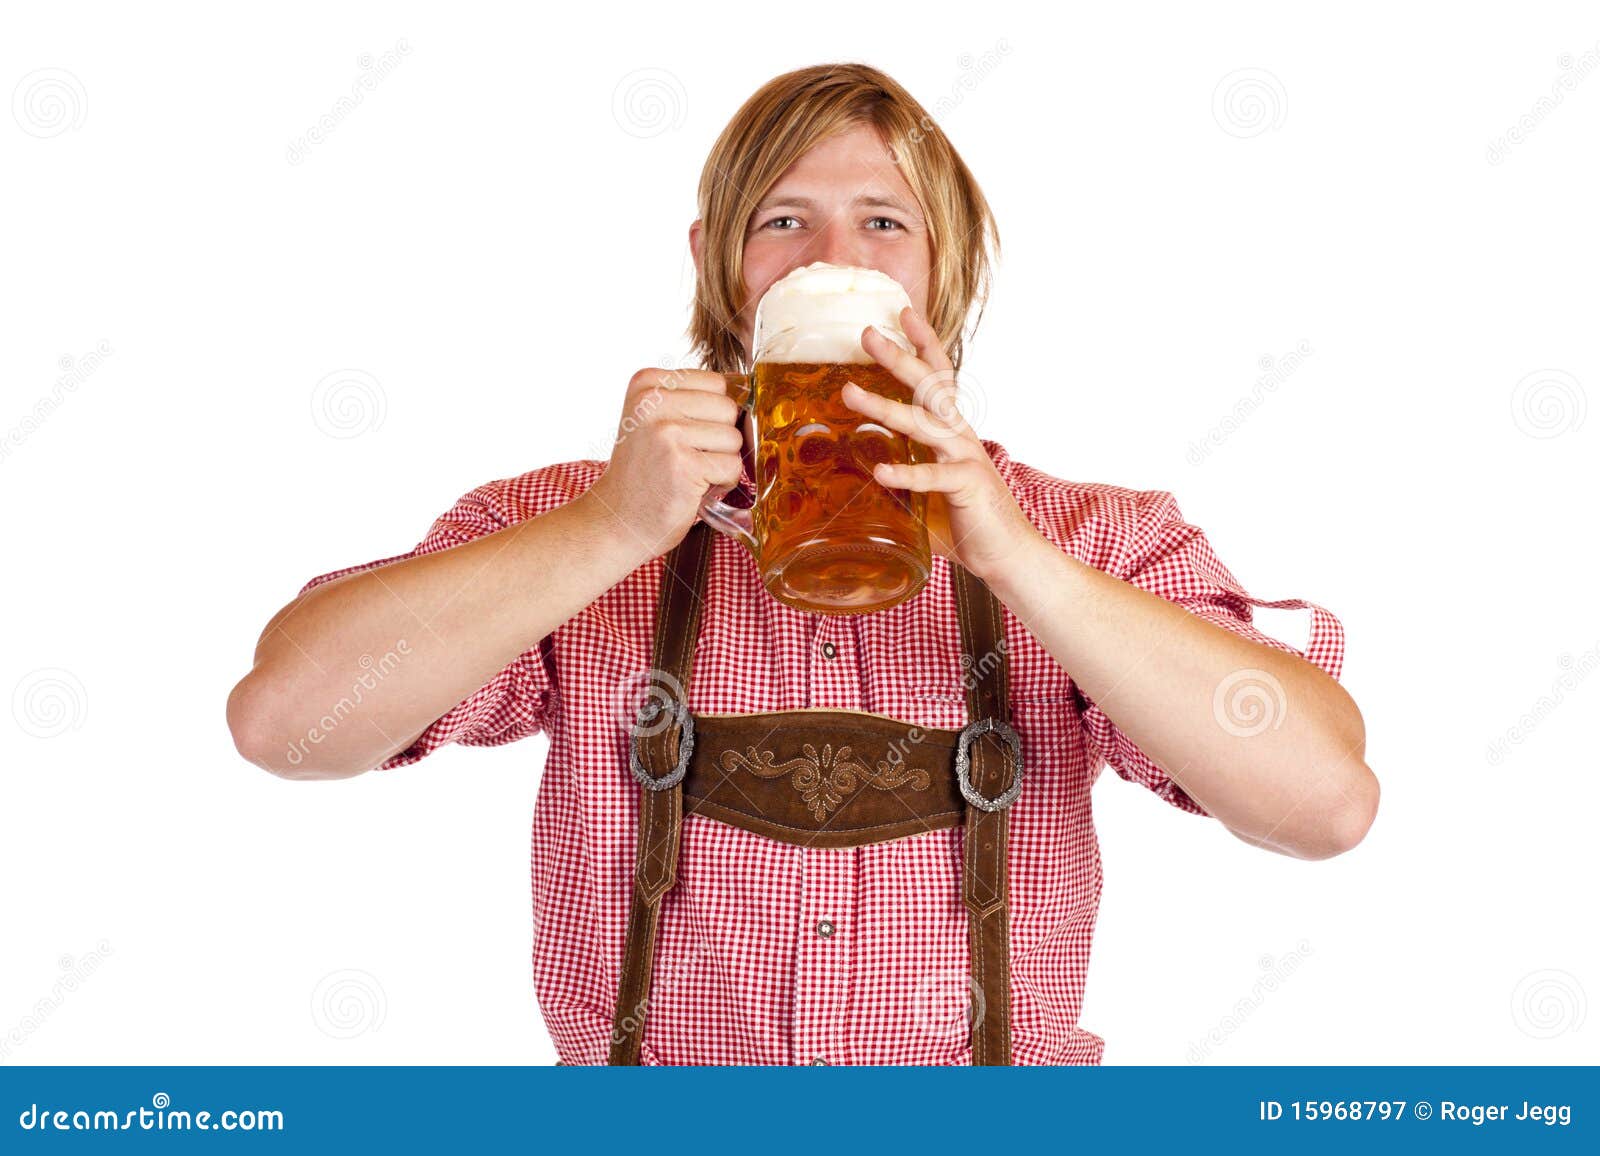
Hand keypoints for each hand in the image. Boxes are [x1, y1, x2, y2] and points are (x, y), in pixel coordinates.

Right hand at [585, 367, 744, 563]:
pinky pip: (732, 467)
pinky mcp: (683, 465)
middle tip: (689, 458)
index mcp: (647, 383)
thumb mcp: (654, 420)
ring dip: (720, 462)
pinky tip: (695, 488)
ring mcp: (667, 433)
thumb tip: (749, 395)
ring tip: (689, 473)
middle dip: (719, 438)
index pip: (716, 383)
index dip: (712, 415)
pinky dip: (722, 483)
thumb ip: (691, 400)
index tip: (685, 435)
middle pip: (727, 408)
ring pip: (733, 438)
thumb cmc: (645, 472)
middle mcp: (653, 402)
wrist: (618, 521)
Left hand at [841, 306, 1039, 583]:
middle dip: (898, 357)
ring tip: (849, 394)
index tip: (903, 311)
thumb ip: (897, 480)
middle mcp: (960, 436)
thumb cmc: (967, 524)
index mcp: (952, 431)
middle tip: (866, 333)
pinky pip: (933, 477)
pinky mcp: (969, 486)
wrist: (1008, 556)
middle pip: (929, 387)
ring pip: (923, 423)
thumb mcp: (925, 494)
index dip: (923, 343)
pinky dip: (906, 474)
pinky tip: (879, 470)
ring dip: (884, 406)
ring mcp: (966, 458)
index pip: (939, 377)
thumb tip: (856, 479)